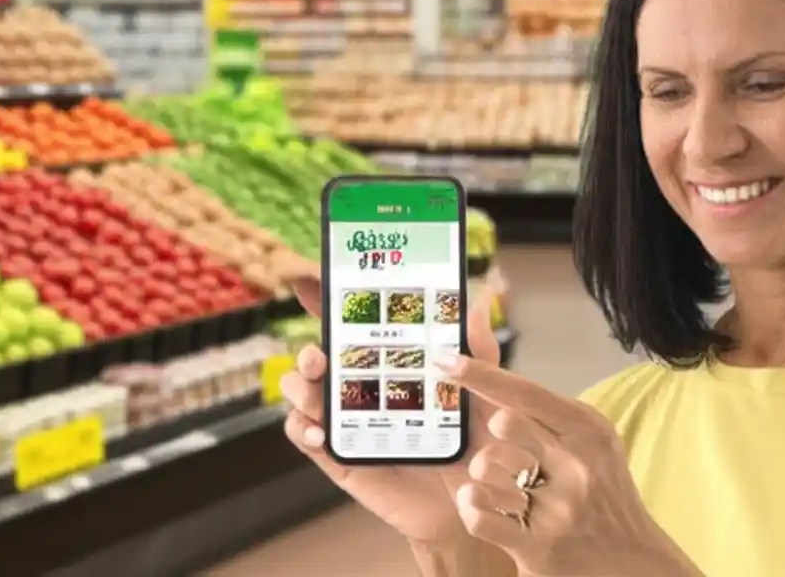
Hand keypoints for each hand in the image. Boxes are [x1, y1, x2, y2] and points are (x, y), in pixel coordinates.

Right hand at [277, 265, 502, 544]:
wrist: (480, 501)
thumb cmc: (482, 443)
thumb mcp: (486, 391)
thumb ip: (477, 352)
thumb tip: (480, 302)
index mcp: (390, 365)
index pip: (351, 329)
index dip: (325, 303)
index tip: (307, 282)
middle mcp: (362, 390)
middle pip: (317, 360)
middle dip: (308, 352)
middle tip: (319, 355)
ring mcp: (347, 423)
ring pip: (303, 394)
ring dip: (299, 386)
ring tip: (315, 389)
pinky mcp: (341, 459)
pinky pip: (305, 438)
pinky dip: (302, 429)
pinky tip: (319, 432)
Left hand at [440, 357, 698, 576]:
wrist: (631, 560)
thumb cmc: (603, 491)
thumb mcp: (590, 441)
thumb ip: (547, 412)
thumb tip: (492, 379)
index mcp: (587, 430)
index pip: (525, 392)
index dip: (481, 373)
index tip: (445, 360)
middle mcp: (575, 465)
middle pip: (502, 423)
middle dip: (490, 435)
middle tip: (502, 451)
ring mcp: (557, 508)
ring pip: (484, 467)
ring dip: (480, 473)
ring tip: (498, 484)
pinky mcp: (537, 546)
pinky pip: (477, 513)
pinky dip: (471, 505)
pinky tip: (483, 505)